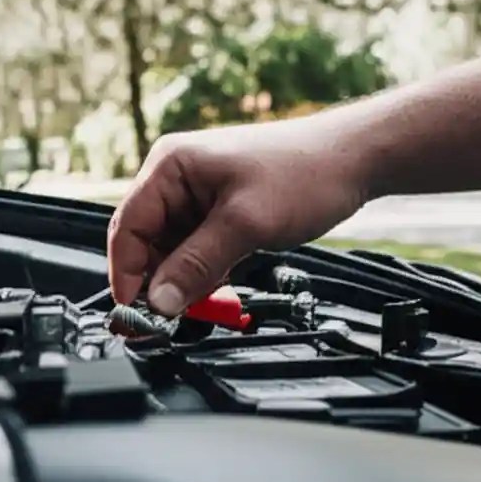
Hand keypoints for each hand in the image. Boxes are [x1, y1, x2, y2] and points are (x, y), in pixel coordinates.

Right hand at [107, 117, 371, 315]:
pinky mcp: (217, 212)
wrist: (354, 160)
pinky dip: (202, 273)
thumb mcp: (245, 224)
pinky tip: (219, 285)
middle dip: (156, 282)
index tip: (135, 314)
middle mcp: (176, 178)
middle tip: (167, 320)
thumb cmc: (305, 172)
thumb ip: (197, 265)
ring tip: (206, 300)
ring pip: (171, 251)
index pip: (128, 228)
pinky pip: (195, 250)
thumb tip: (159, 302)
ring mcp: (197, 195)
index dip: (127, 275)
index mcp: (169, 166)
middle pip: (145, 242)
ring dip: (182, 280)